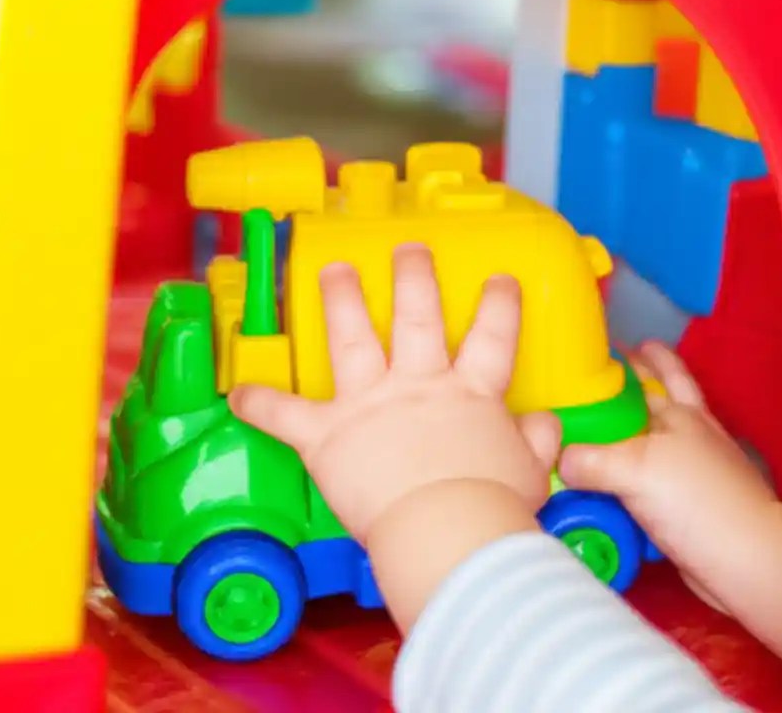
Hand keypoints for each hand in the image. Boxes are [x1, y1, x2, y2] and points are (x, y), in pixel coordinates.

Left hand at [229, 244, 560, 543]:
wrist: (447, 532)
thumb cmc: (490, 509)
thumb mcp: (528, 470)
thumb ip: (534, 439)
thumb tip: (545, 424)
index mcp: (469, 394)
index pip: (491, 336)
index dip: (498, 304)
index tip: (499, 280)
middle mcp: (419, 386)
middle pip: (415, 315)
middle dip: (411, 275)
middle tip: (407, 249)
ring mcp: (370, 404)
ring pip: (351, 337)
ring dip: (340, 298)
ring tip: (333, 271)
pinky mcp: (328, 435)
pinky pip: (284, 414)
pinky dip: (258, 403)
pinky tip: (237, 391)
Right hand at [558, 342, 777, 611]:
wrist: (743, 561)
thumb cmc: (696, 501)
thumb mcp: (634, 470)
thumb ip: (590, 460)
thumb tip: (559, 460)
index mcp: (681, 414)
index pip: (661, 372)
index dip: (641, 357)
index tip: (615, 346)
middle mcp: (688, 437)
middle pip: (657, 403)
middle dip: (632, 391)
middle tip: (597, 384)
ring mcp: (690, 473)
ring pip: (648, 446)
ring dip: (622, 440)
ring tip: (588, 437)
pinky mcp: (684, 508)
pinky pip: (642, 487)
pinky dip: (622, 482)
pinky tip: (600, 486)